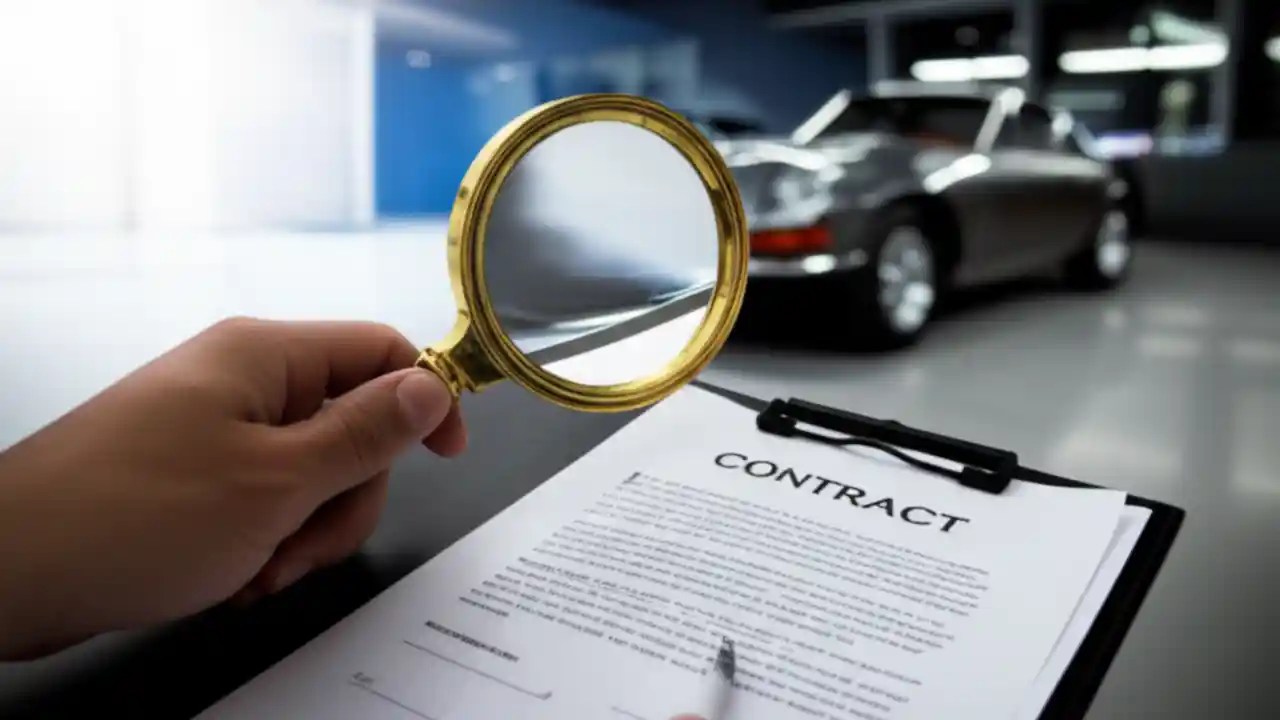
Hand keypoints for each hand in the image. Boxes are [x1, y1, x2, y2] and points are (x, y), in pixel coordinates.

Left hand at [0, 318, 464, 659]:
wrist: (14, 570)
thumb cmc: (134, 517)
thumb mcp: (278, 482)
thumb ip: (367, 434)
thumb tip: (432, 388)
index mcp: (267, 357)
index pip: (382, 352)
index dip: (426, 402)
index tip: (447, 458)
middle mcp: (245, 381)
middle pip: (353, 426)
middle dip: (346, 497)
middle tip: (305, 543)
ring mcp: (218, 426)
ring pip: (314, 472)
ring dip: (306, 531)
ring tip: (259, 568)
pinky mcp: (196, 468)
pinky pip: (269, 496)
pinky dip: (269, 538)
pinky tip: (236, 572)